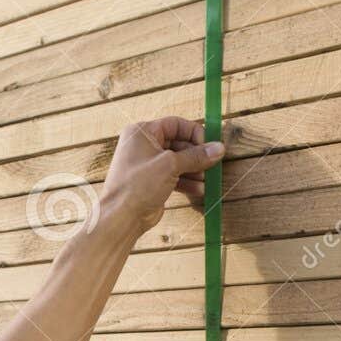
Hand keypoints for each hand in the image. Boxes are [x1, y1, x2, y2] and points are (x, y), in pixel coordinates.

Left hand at [102, 117, 224, 232]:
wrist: (121, 216)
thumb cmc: (139, 185)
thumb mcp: (171, 165)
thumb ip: (196, 156)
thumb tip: (219, 148)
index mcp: (142, 132)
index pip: (176, 124)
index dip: (194, 133)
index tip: (209, 146)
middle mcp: (144, 145)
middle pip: (179, 143)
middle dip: (196, 155)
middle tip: (212, 165)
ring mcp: (148, 164)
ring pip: (178, 161)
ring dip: (194, 170)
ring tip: (206, 180)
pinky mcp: (152, 181)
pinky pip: (174, 176)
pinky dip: (187, 181)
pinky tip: (199, 190)